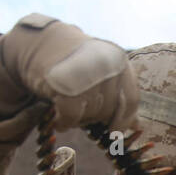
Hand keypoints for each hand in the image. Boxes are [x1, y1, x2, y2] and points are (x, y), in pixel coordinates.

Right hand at [0, 13, 137, 130]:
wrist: (38, 43)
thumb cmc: (74, 61)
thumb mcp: (102, 71)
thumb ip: (121, 95)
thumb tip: (137, 126)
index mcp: (119, 61)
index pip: (129, 101)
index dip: (123, 120)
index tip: (114, 131)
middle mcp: (106, 66)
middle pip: (108, 111)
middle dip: (94, 116)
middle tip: (79, 107)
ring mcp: (87, 76)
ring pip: (91, 116)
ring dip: (79, 119)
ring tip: (68, 105)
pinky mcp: (66, 87)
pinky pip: (72, 118)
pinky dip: (65, 122)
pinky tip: (59, 120)